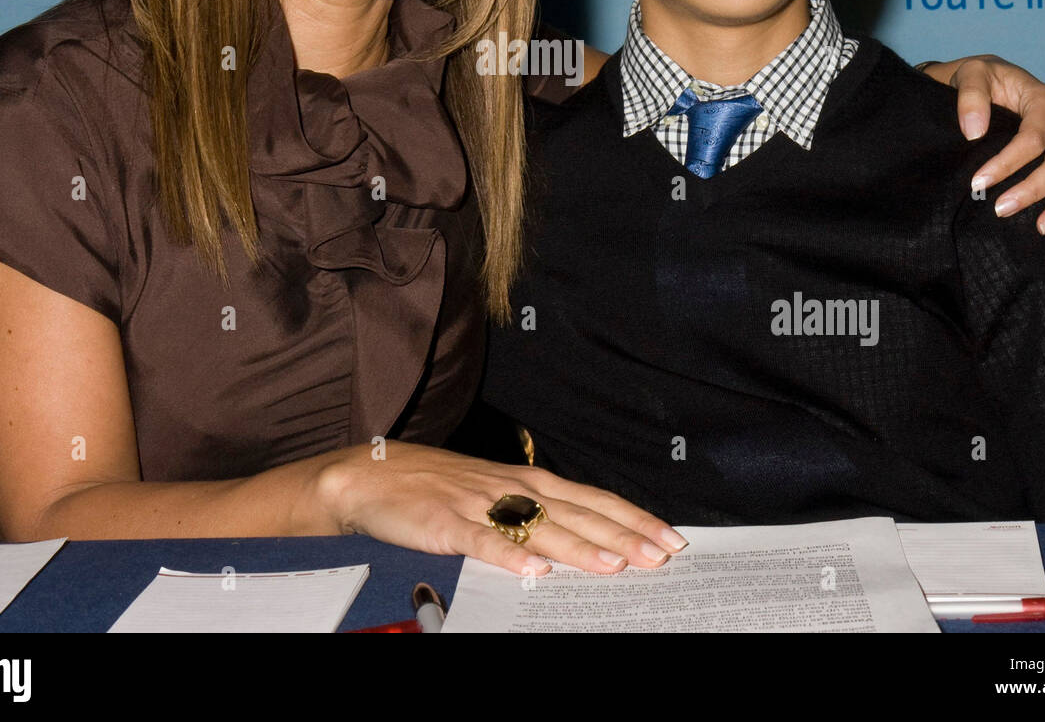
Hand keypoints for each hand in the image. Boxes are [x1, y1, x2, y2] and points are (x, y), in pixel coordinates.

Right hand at [316, 440, 686, 577]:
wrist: (374, 474)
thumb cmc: (440, 486)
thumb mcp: (496, 493)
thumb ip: (538, 512)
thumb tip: (588, 540)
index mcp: (528, 481)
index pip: (592, 499)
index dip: (632, 518)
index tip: (670, 537)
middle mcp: (512, 488)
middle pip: (577, 514)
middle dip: (623, 535)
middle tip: (662, 556)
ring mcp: (480, 504)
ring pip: (539, 527)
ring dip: (579, 547)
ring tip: (615, 566)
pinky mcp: (446, 523)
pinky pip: (481, 542)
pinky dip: (509, 555)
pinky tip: (533, 571)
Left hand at [918, 54, 1044, 237]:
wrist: (985, 81)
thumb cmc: (978, 78)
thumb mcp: (970, 73)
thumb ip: (971, 97)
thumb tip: (975, 132)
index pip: (1033, 138)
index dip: (1008, 163)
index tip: (978, 182)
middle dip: (1032, 189)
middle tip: (1000, 210)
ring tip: (1041, 228)